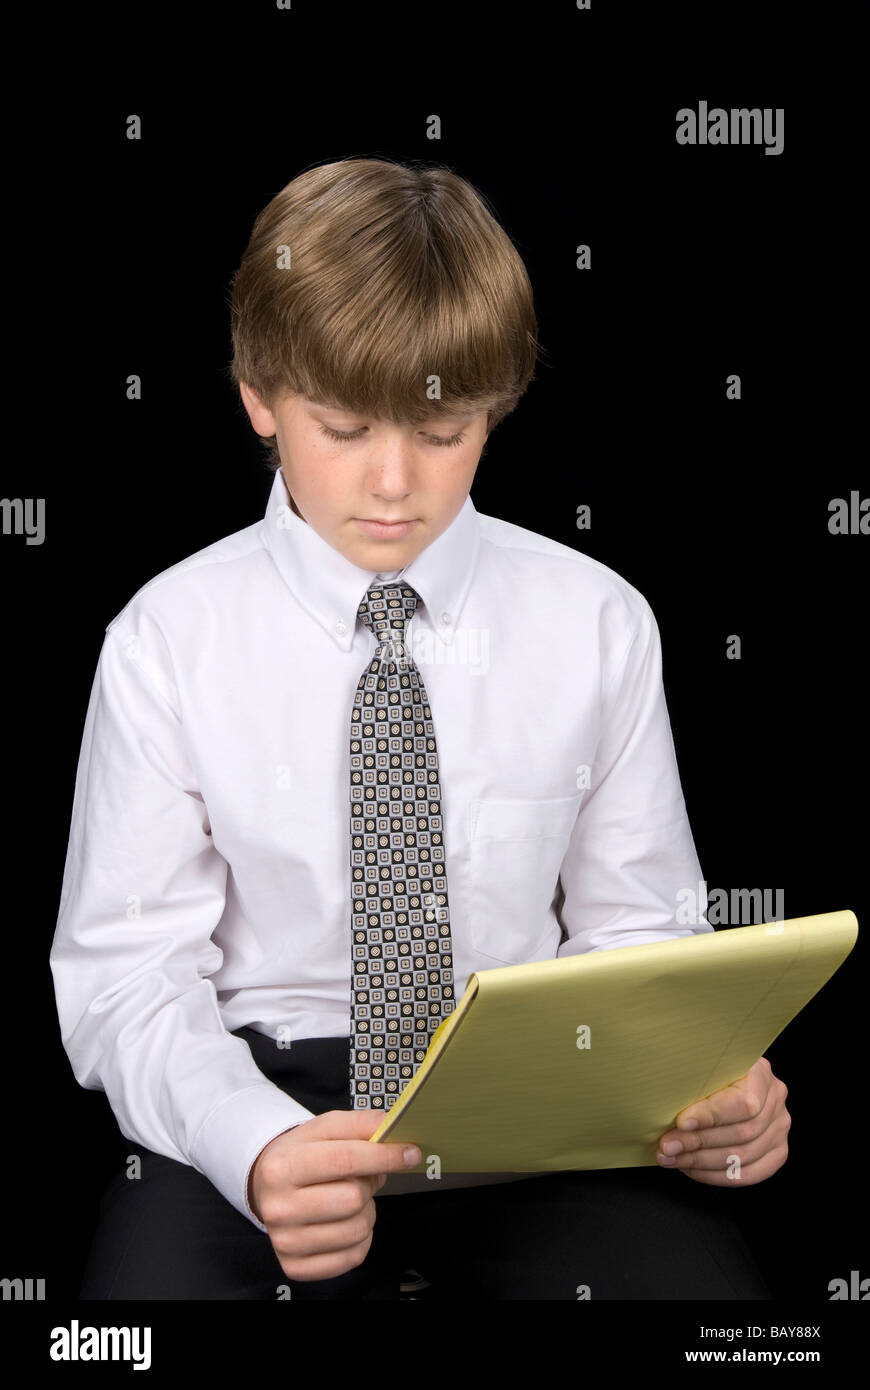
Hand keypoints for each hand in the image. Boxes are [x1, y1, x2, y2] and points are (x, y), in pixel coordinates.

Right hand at [248, 1109, 421, 1281]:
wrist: (267, 1186)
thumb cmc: (301, 1155)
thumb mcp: (324, 1129)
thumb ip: (360, 1124)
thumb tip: (392, 1129)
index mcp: (282, 1167)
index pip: (344, 1160)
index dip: (384, 1156)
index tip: (410, 1153)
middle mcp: (278, 1208)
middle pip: (353, 1199)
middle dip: (369, 1185)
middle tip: (362, 1178)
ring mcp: (286, 1242)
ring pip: (357, 1230)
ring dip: (366, 1212)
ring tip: (349, 1200)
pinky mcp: (296, 1267)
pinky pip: (353, 1257)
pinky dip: (361, 1239)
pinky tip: (345, 1222)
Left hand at [655, 1056, 789, 1185]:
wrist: (724, 1080)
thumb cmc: (706, 1071)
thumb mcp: (702, 1065)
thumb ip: (693, 1081)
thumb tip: (665, 1104)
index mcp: (760, 1072)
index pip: (743, 1102)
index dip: (711, 1116)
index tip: (681, 1122)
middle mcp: (775, 1098)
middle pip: (742, 1132)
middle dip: (698, 1143)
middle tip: (667, 1146)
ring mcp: (779, 1126)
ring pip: (744, 1156)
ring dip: (701, 1162)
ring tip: (672, 1158)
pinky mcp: (777, 1151)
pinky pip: (749, 1174)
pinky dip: (716, 1176)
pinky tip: (692, 1169)